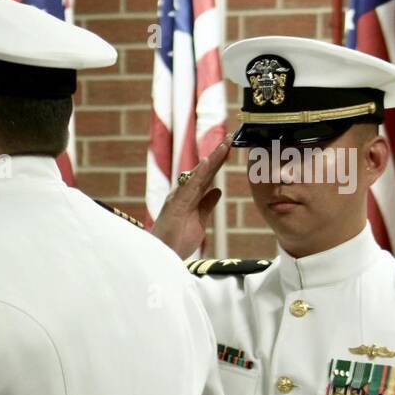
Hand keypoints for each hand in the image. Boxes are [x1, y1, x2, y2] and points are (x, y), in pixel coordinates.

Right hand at [152, 132, 234, 259]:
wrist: (163, 256)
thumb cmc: (177, 241)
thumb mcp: (199, 221)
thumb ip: (207, 205)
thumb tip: (217, 190)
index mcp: (189, 198)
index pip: (207, 176)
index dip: (218, 163)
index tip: (229, 148)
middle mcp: (183, 193)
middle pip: (204, 171)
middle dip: (218, 155)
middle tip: (231, 138)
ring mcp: (179, 197)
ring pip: (199, 174)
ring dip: (213, 159)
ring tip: (225, 144)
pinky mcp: (177, 204)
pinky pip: (190, 185)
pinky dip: (200, 173)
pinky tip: (209, 161)